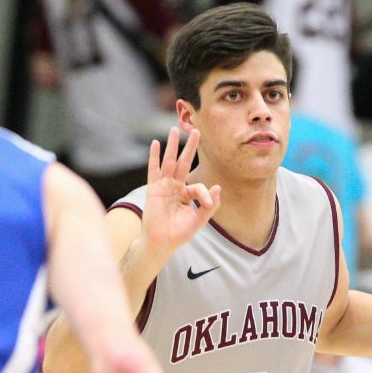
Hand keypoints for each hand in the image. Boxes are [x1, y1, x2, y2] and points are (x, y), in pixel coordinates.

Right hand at [141, 127, 220, 258]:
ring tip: (174, 129)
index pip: (198, 186)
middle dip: (190, 147)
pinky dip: (155, 157)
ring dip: (172, 145)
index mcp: (186, 194)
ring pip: (169, 162)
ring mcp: (163, 186)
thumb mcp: (199, 219)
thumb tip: (218, 187)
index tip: (207, 204)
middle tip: (197, 131)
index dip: (204, 194)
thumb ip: (210, 205)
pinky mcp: (154, 189)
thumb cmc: (179, 233)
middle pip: (183, 162)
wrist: (162, 242)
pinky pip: (154, 170)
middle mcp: (175, 187)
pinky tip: (156, 143)